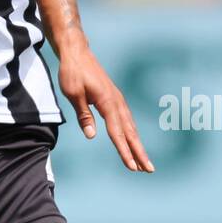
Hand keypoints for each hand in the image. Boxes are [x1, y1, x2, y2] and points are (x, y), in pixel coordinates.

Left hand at [58, 46, 154, 172]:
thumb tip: (92, 135)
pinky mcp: (113, 98)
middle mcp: (116, 101)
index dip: (124, 150)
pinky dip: (130, 133)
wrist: (76, 52)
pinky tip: (132, 140)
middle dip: (139, 152)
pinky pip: (125, 119)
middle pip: (130, 132)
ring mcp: (116, 99)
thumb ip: (84, 115)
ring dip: (137, 144)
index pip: (116, 132)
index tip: (132, 167)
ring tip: (143, 162)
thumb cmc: (72, 72)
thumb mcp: (73, 94)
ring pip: (130, 126)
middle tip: (149, 170)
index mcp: (107, 102)